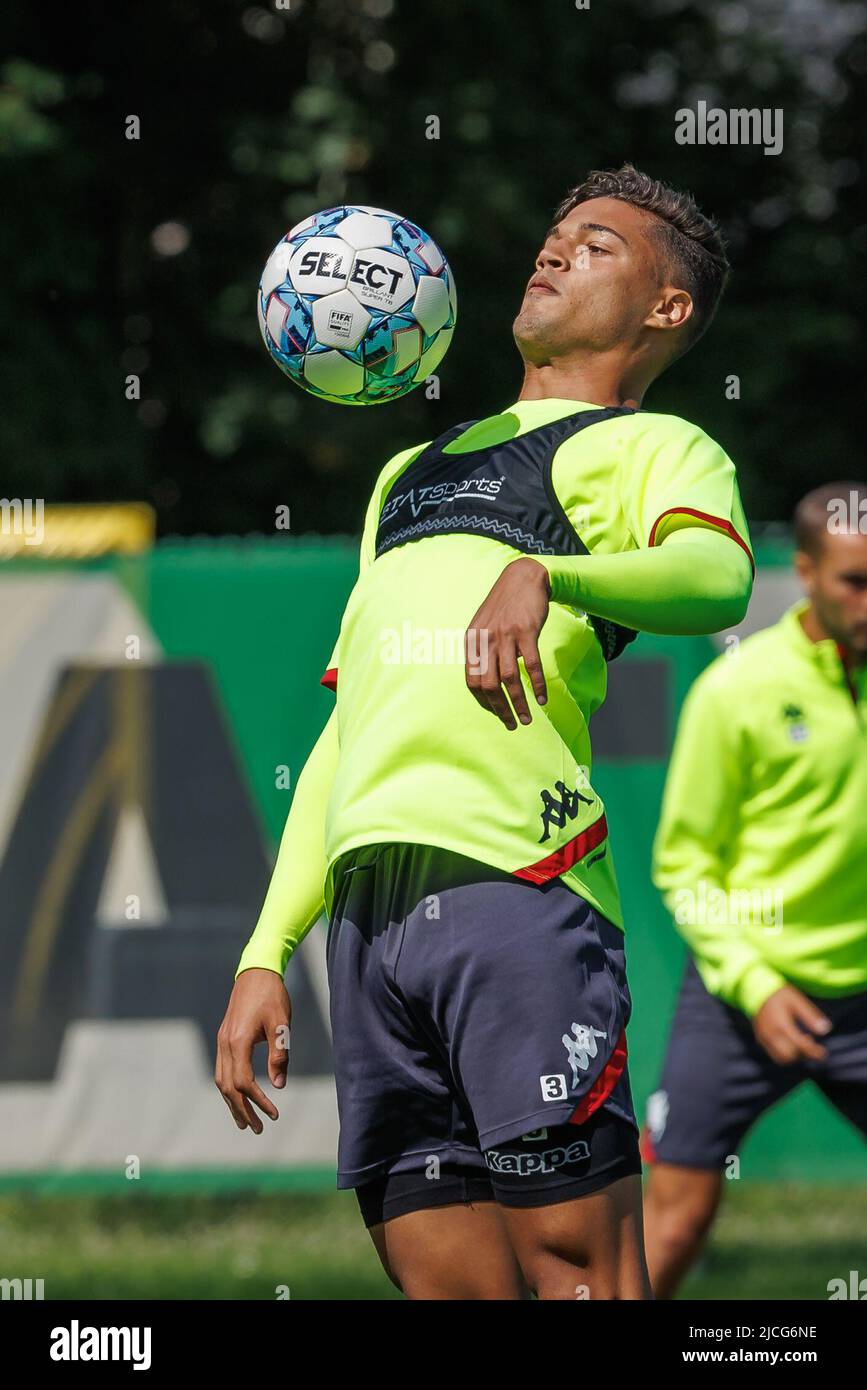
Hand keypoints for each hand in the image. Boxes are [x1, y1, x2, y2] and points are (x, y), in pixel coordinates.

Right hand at [215, 968, 290, 1131]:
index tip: (274, 1114)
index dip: (258, 1101)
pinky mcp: (224, 1038)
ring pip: (221, 1081)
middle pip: (228, 1087)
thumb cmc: (272, 995)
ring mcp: (221, 1041)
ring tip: (245, 1121)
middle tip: (257, 1129)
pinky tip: (238, 1095)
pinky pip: (222, 1070)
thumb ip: (279, 1055)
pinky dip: (229, 1088)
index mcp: (238, 1042)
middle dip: (243, 1110)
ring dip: (232, 1103)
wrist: (256, 971)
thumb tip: (278, 1085)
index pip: (244, 1083)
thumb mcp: (281, 1024)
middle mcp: (225, 1044)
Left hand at [465, 557, 550, 728]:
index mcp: (472, 641)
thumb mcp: (484, 626)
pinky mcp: (526, 631)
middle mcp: (485, 639)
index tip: (496, 713)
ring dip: (519, 703)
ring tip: (528, 719)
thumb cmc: (505, 606)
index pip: (472, 681)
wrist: (523, 578)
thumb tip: (486, 681)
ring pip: (510, 679)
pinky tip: (543, 699)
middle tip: (512, 723)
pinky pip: (532, 665)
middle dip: (500, 709)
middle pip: (488, 685)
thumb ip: (482, 651)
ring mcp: (505, 635)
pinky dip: (538, 685)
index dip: (483, 702)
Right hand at [752, 985, 830, 1064]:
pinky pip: (774, 1054)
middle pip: (790, 1056)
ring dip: (794, 1057)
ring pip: (781, 1058)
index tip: (823, 1053)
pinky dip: (785, 1054)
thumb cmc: (780, 995)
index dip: (814, 1051)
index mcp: (782, 1025)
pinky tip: (791, 1043)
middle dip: (803, 1054)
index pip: (801, 1045)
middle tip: (812, 1045)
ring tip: (801, 1044)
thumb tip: (825, 1030)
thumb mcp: (797, 1001)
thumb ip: (810, 1016)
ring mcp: (764, 1038)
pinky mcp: (760, 1039)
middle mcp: (771, 1035)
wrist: (757, 989)